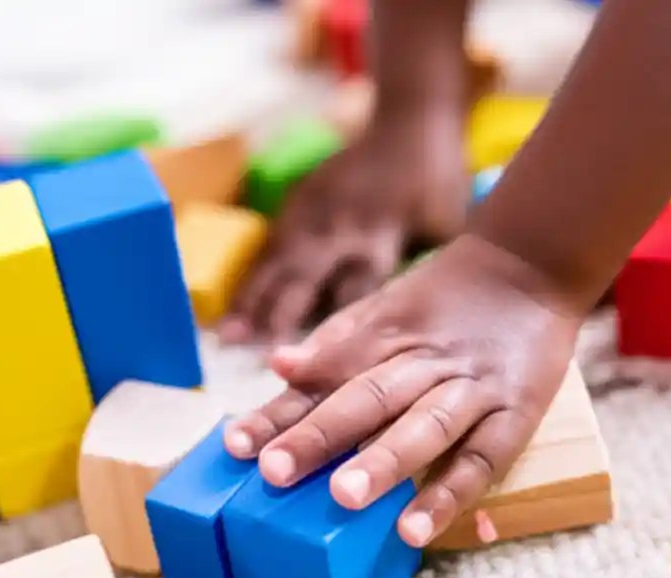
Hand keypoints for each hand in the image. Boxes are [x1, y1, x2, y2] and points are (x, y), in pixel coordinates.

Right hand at [219, 106, 468, 343]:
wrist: (408, 121)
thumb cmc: (435, 182)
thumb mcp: (445, 227)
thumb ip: (424, 273)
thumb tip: (411, 322)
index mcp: (378, 238)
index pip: (350, 292)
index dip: (330, 329)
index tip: (307, 363)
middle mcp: (338, 229)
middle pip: (300, 277)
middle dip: (272, 314)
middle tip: (242, 349)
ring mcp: (312, 213)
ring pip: (276, 263)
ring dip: (250, 299)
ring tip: (224, 334)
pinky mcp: (298, 202)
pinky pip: (270, 245)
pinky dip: (251, 276)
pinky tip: (234, 305)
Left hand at [223, 234, 582, 547]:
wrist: (532, 263)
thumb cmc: (450, 299)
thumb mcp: (388, 306)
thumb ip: (338, 341)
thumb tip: (279, 364)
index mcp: (385, 336)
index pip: (325, 377)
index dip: (281, 412)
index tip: (237, 445)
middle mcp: (424, 362)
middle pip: (368, 399)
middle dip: (320, 435)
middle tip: (275, 471)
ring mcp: (472, 387)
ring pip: (425, 426)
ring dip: (384, 461)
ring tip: (343, 498)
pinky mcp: (517, 412)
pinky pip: (482, 458)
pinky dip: (450, 492)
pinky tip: (416, 527)